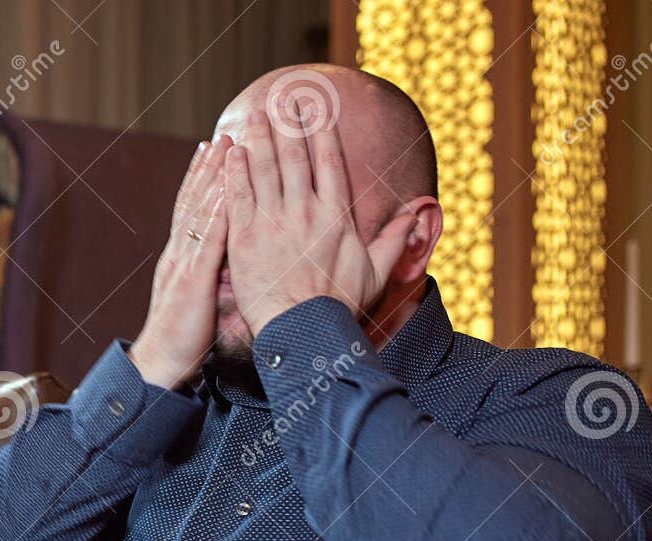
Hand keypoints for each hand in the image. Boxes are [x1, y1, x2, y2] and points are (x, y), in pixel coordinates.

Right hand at [127, 134, 230, 389]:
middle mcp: (179, 253)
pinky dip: (217, 211)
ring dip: (213, 177)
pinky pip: (207, 239)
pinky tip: (228, 189)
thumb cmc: (184, 339)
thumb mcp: (199, 300)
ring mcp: (184, 263)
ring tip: (226, 146)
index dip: (203, 180)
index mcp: (182, 259)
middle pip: (194, 201)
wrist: (160, 364)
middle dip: (209, 167)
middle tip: (224, 134)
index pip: (193, 211)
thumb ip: (212, 276)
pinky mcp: (192, 279)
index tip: (215, 152)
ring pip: (199, 211)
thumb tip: (229, 262)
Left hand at [223, 109, 414, 336]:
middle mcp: (305, 211)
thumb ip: (395, 239)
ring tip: (257, 115)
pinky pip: (239, 195)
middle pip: (296, 156)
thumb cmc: (338, 306)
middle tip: (283, 98)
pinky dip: (236, 171)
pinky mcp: (245, 237)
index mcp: (336, 215)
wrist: (304, 331)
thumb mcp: (376, 271)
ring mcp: (274, 222)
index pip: (329, 161)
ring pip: (265, 169)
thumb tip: (418, 214)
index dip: (322, 131)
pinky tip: (233, 151)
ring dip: (261, 138)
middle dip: (290, 124)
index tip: (317, 108)